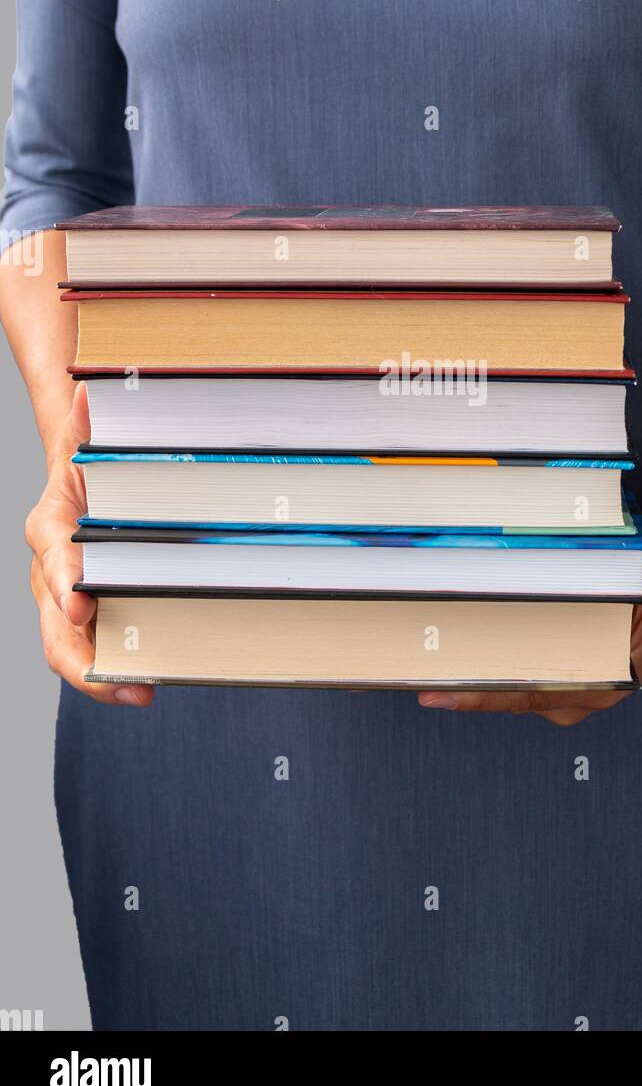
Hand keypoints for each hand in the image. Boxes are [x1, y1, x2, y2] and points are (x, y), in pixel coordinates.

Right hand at [24, 382, 152, 706]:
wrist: (80, 478)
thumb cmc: (87, 460)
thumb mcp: (88, 439)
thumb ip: (89, 422)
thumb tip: (90, 391)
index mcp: (52, 527)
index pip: (53, 558)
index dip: (64, 583)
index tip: (81, 602)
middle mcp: (51, 572)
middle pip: (54, 624)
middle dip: (82, 658)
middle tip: (121, 681)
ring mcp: (65, 600)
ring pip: (68, 647)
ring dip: (99, 677)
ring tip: (140, 693)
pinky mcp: (88, 615)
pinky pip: (92, 650)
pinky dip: (112, 672)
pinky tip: (147, 684)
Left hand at [416, 517, 641, 725]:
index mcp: (604, 679)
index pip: (533, 693)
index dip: (486, 695)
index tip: (441, 694)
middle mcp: (578, 689)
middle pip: (507, 693)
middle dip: (457, 687)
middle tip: (403, 678)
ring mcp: (565, 681)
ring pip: (505, 683)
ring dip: (462, 673)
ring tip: (408, 660)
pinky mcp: (556, 664)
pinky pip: (511, 666)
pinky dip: (479, 656)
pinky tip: (443, 636)